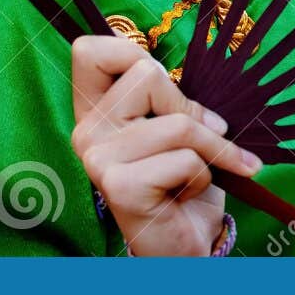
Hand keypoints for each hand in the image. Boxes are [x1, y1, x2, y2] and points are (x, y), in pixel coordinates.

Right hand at [70, 34, 261, 255]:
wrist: (184, 244)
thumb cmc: (182, 180)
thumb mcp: (177, 126)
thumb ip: (168, 96)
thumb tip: (193, 68)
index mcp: (93, 111)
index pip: (90, 50)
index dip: (131, 52)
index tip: (162, 80)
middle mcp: (86, 132)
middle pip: (147, 74)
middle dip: (189, 108)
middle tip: (199, 139)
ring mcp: (98, 160)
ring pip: (177, 122)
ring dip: (209, 149)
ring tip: (196, 173)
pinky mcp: (120, 186)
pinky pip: (186, 159)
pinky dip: (204, 176)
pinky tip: (184, 195)